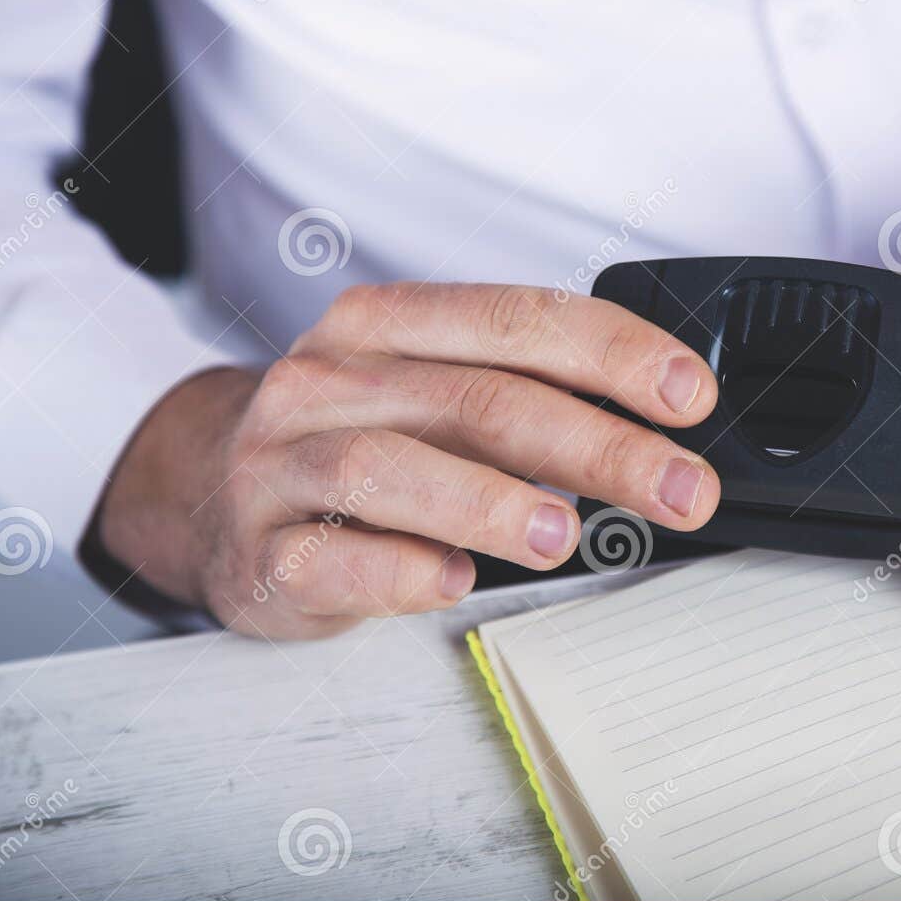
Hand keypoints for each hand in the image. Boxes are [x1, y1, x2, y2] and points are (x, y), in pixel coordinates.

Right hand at [93, 283, 720, 638]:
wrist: (208, 493)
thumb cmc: (358, 440)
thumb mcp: (433, 391)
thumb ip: (529, 393)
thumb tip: (664, 424)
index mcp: (386, 325)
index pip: (516, 320)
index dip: (614, 354)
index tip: (692, 397)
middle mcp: (330, 380)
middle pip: (478, 400)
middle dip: (597, 446)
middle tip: (680, 490)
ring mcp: (284, 465)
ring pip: (389, 467)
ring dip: (489, 501)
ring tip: (564, 533)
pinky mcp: (260, 550)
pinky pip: (327, 560)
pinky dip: (397, 571)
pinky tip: (453, 580)